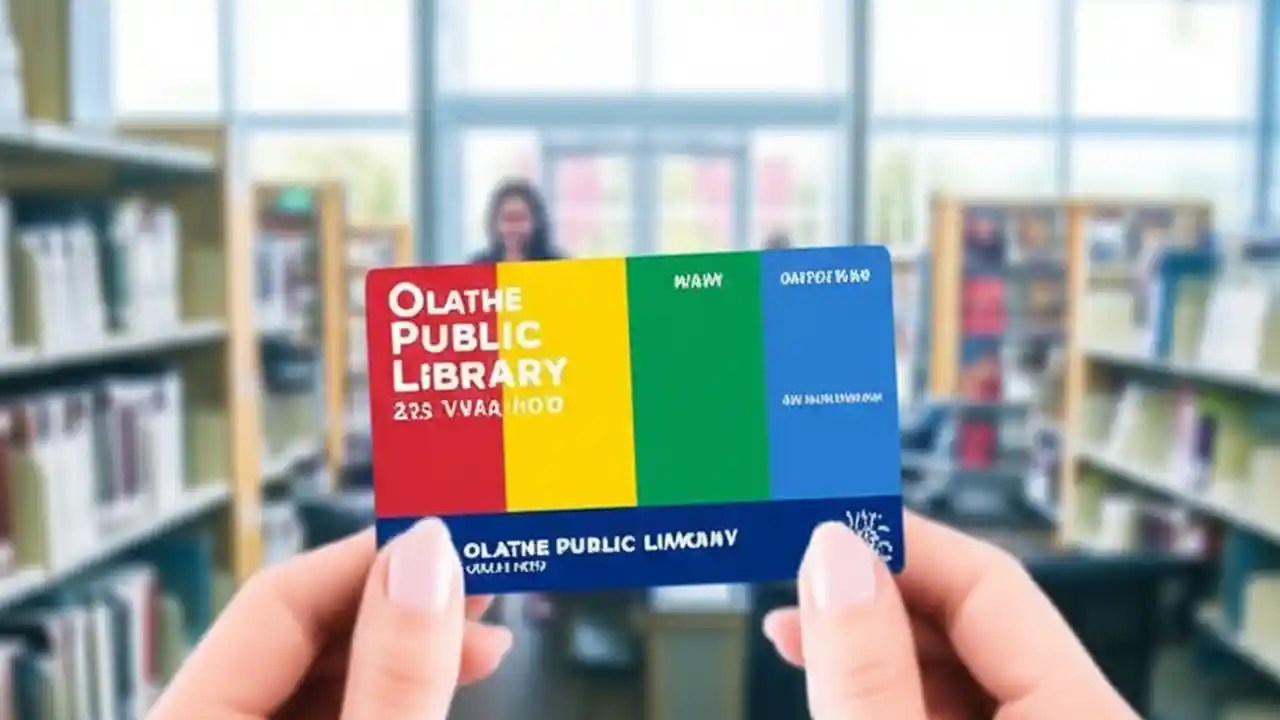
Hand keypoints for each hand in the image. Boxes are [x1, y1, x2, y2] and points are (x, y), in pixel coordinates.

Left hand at [148, 518, 511, 719]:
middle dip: (402, 603)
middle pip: (300, 637)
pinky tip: (442, 679)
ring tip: (484, 637)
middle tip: (485, 575)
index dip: (371, 556)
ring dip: (406, 651)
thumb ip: (396, 672)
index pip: (276, 601)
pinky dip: (390, 694)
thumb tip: (428, 551)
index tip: (452, 529)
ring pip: (320, 681)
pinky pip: (331, 716)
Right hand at [763, 513, 1137, 718]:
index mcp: (1083, 716)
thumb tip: (836, 553)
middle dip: (873, 592)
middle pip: (973, 624)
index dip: (898, 539)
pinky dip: (886, 689)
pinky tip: (831, 674)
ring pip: (956, 671)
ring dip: (870, 643)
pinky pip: (948, 711)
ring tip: (793, 626)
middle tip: (791, 562)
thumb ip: (867, 669)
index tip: (822, 513)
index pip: (991, 583)